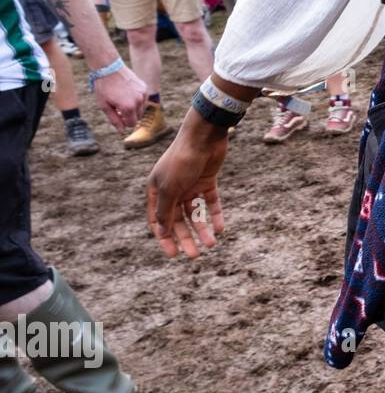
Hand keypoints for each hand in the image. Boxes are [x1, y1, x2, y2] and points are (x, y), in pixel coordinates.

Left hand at [94, 66, 147, 130]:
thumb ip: (114, 120)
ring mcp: (143, 94)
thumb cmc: (104, 87)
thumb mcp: (104, 106)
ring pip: (141, 109)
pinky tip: (127, 93)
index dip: (123, 122)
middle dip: (129, 116)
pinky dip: (137, 100)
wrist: (109, 68)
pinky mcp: (144, 88)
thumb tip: (121, 131)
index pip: (131, 124)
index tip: (117, 115)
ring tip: (122, 99)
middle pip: (138, 118)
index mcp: (128, 107)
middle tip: (118, 107)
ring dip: (133, 108)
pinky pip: (143, 100)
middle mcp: (138, 101)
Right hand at [146, 109, 228, 258]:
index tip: (173, 255)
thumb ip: (165, 211)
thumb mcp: (170, 188)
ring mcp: (190, 185)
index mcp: (156, 190)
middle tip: (194, 255)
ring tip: (211, 244)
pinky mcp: (207, 181)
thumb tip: (162, 233)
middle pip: (178, 220)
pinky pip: (210, 202)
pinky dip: (215, 215)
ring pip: (195, 213)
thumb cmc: (182, 160)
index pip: (158, 221)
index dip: (165, 238)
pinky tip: (220, 228)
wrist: (204, 137)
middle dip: (186, 238)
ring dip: (202, 229)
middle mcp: (172, 189)